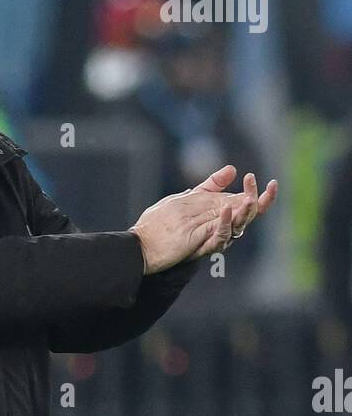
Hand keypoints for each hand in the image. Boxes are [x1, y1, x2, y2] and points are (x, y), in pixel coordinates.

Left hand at [128, 166, 278, 273]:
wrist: (148, 242)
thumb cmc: (171, 221)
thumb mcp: (194, 197)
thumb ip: (213, 185)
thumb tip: (233, 169)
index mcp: (225, 214)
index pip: (248, 204)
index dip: (261, 194)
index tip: (266, 181)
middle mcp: (224, 227)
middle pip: (248, 217)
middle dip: (258, 203)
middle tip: (264, 190)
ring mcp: (214, 238)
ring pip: (237, 228)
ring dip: (245, 213)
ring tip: (248, 199)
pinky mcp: (203, 246)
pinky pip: (219, 237)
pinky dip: (224, 224)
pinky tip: (225, 210)